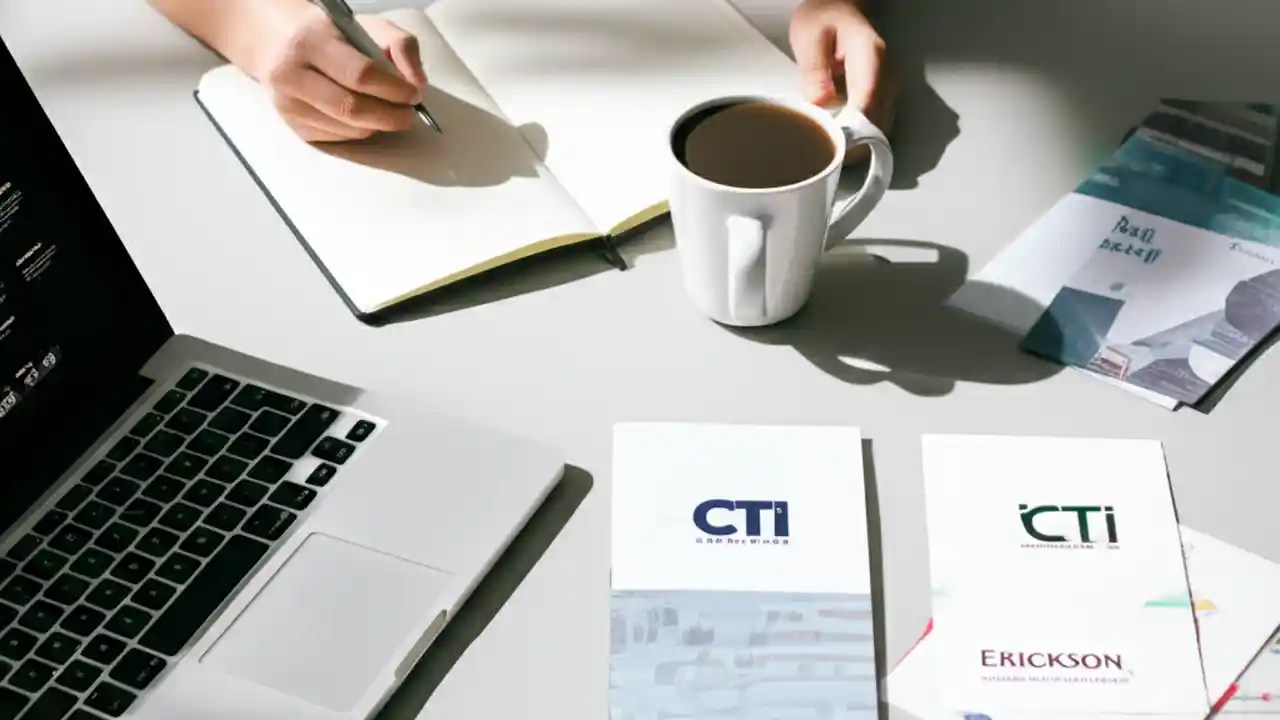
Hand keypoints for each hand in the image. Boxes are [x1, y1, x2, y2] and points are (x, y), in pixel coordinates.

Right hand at [255, 7, 427, 142]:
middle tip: (409, 114)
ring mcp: (289, 106)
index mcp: (311, 42)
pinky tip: (365, 116)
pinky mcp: (295, 128)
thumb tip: (418, 84)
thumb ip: (402, 46)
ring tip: (389, 112)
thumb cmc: (334, 35)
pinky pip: (340, 139)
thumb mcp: (369, 27)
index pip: (359, 74)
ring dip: (378, 125)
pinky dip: (361, 131)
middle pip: (352, 109)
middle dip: (390, 116)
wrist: (280, 45)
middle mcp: (292, 76)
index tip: (414, 94)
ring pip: (349, 129)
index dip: (393, 89)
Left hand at [790, 0, 897, 159]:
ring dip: (858, 145)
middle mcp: (887, 74)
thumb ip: (814, 69)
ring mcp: (889, 87)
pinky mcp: (883, 97)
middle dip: (854, 145)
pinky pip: (876, 125)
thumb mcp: (809, 37)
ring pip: (880, 128)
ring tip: (830, 154)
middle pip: (879, 121)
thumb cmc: (823, 20)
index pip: (868, 101)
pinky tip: (839, 143)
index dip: (853, 132)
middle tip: (826, 159)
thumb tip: (820, 103)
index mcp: (871, 55)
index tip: (835, 150)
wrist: (838, 8)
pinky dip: (859, 139)